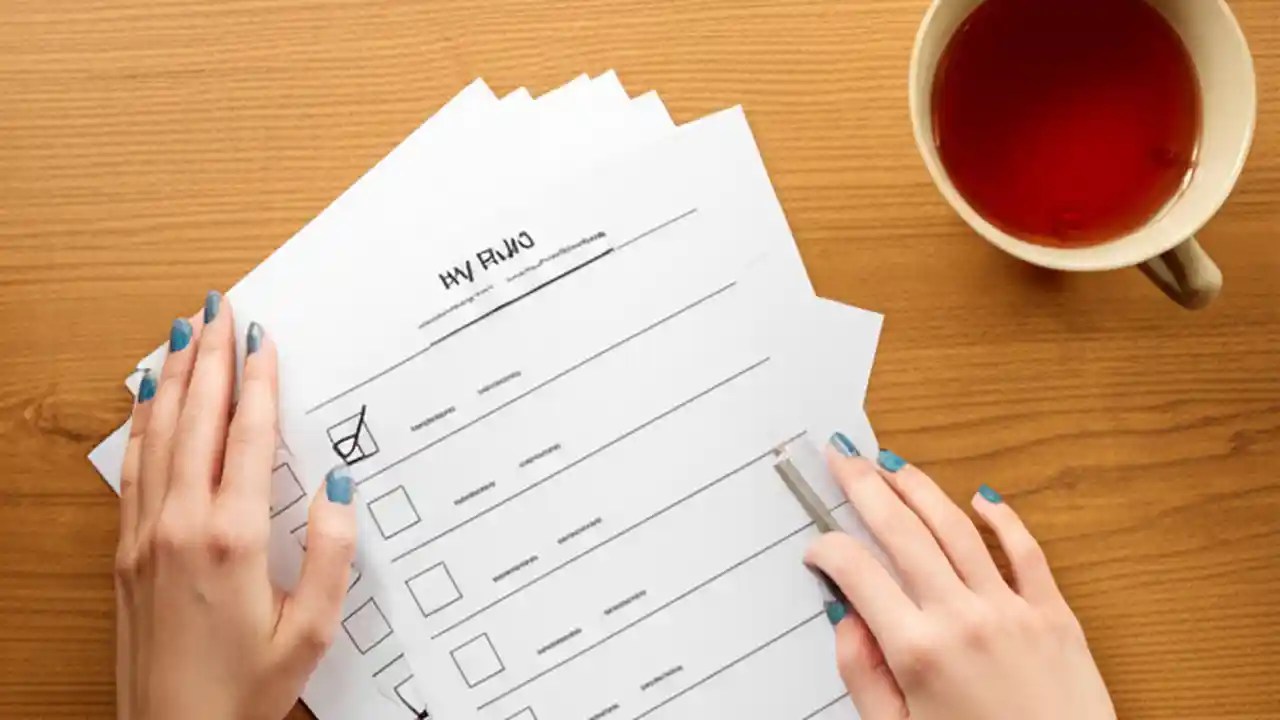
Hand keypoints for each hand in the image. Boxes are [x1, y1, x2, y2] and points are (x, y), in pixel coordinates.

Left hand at [114, 293, 356, 719]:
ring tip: (182, 334)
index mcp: (233, 539)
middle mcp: (181, 525)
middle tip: (217, 307)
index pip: (248, 437)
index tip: (261, 337)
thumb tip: (343, 489)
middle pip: (197, 419)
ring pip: (158, 435)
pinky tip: (146, 400)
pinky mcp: (127, 552)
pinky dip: (142, 423)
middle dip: (208, 357)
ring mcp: (146, 536)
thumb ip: (333, 555)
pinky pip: (135, 467)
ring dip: (173, 379)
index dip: (256, 381)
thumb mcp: (311, 631)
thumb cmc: (242, 692)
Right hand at [806, 437, 1114, 719]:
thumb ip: (863, 674)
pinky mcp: (1055, 616)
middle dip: (863, 485)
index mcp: (917, 652)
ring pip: (956, 527)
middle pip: (901, 530)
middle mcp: (963, 619)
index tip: (818, 549)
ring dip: (919, 486)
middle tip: (842, 457)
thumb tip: (846, 620)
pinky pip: (1025, 551)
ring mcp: (1012, 611)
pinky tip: (981, 497)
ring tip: (892, 463)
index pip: (857, 572)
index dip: (827, 549)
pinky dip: (1002, 518)